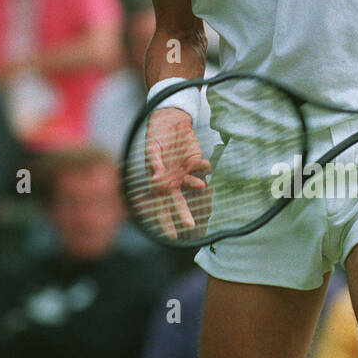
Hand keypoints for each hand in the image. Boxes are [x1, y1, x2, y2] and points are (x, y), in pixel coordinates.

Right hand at [145, 108, 210, 238]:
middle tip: (191, 226)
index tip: (170, 236)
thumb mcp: (152, 149)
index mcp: (159, 182)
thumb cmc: (156, 137)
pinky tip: (205, 164)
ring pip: (192, 185)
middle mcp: (173, 181)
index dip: (165, 221)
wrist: (170, 121)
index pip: (160, 205)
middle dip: (184, 214)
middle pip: (178, 201)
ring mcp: (185, 173)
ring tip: (201, 186)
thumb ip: (154, 163)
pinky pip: (200, 169)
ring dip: (196, 186)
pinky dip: (203, 168)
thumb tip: (155, 179)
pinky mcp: (195, 162)